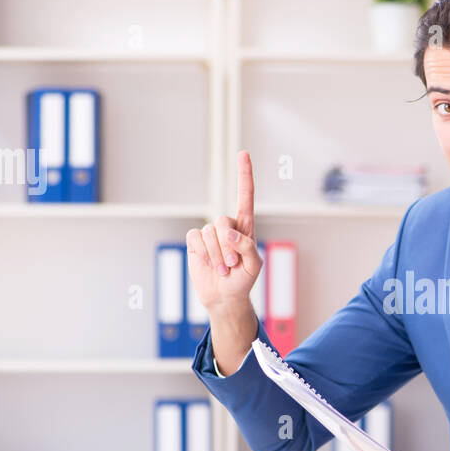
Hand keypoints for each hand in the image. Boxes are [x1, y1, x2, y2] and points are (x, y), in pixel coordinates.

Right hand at [186, 152, 262, 369]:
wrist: (225, 296)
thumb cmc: (243, 280)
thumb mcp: (254, 265)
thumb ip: (248, 247)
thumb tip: (230, 233)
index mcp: (245, 227)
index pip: (245, 196)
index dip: (244, 175)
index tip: (243, 153)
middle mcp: (226, 226)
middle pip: (223, 221)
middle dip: (228, 246)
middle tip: (233, 265)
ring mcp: (210, 233)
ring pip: (209, 233)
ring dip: (217, 256)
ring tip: (223, 270)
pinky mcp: (195, 242)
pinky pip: (195, 239)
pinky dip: (203, 254)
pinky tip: (209, 264)